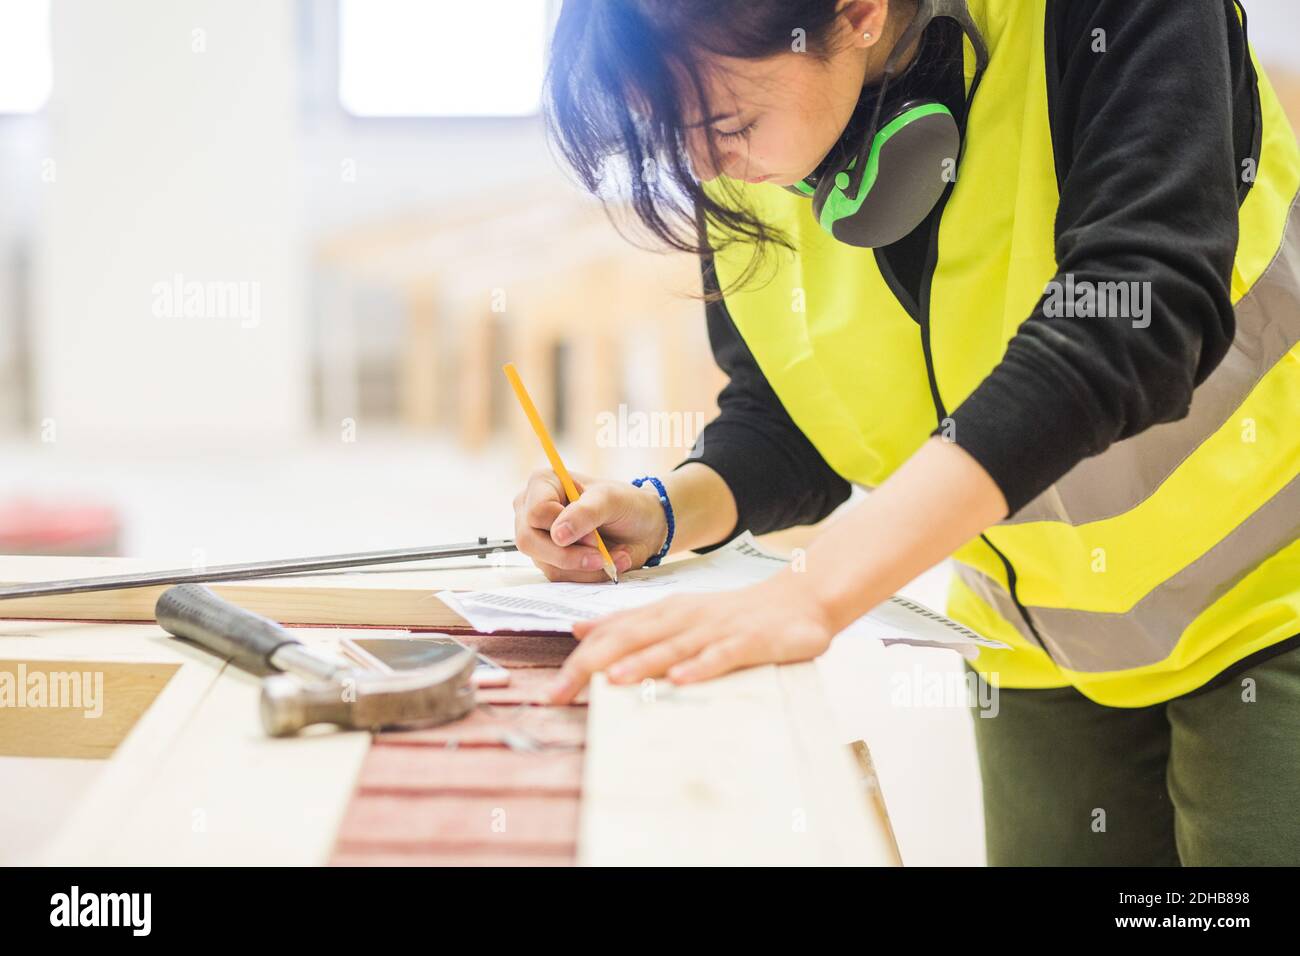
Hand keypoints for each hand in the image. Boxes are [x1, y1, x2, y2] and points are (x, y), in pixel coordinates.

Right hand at [512, 469, 667, 581]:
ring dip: (586, 567)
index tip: (594, 536)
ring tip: (613, 556)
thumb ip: (586, 512)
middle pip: (529, 541)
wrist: (642, 526)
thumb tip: (557, 535)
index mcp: (543, 483)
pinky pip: (560, 577)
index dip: (563, 527)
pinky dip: (588, 575)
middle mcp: (531, 510)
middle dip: (569, 555)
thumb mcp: (611, 500)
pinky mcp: (548, 560)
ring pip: (546, 564)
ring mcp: (537, 538)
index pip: (535, 512)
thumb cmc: (625, 504)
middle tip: (602, 557)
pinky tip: (607, 562)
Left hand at [548, 570, 834, 702]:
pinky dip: (700, 667)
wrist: (798, 598)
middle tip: (561, 692)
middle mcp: (683, 618)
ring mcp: (715, 629)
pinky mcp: (747, 641)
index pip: (613, 633)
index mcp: (664, 612)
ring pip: (671, 646)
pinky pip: (721, 656)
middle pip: (631, 639)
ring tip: (612, 680)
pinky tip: (681, 680)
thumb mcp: (675, 614)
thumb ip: (629, 622)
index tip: (552, 688)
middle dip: (593, 665)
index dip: (580, 658)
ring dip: (641, 663)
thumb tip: (580, 631)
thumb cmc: (731, 613)